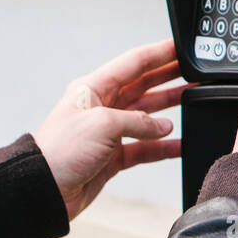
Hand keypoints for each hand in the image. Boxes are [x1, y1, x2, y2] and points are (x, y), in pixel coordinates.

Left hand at [35, 40, 188, 219]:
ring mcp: (109, 132)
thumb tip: (164, 126)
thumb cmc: (59, 152)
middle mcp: (102, 107)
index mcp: (93, 89)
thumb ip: (138, 121)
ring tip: (195, 101)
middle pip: (144, 86)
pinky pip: (145, 147)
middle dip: (170, 77)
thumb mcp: (102, 125)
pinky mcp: (113, 156)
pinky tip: (179, 144)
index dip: (159, 53)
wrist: (42, 190)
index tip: (180, 46)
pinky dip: (163, 146)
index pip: (133, 63)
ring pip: (147, 116)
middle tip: (194, 71)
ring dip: (170, 110)